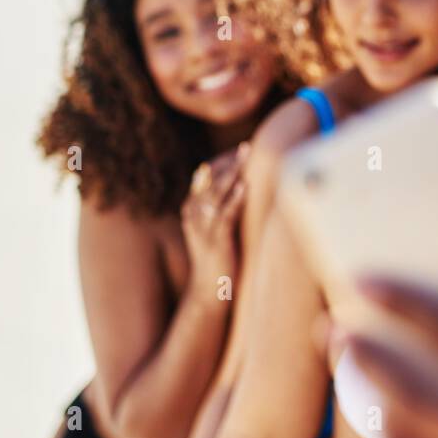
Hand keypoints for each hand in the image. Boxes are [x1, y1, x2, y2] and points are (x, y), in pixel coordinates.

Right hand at [181, 143, 248, 289]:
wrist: (208, 290)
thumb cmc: (216, 256)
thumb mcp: (213, 227)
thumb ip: (219, 206)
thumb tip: (235, 183)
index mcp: (191, 209)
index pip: (204, 177)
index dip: (221, 161)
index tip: (238, 149)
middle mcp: (193, 216)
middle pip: (210, 181)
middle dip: (227, 162)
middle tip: (245, 147)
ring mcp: (203, 228)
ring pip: (215, 194)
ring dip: (232, 174)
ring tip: (245, 158)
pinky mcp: (216, 241)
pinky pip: (224, 216)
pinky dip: (234, 200)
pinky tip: (245, 187)